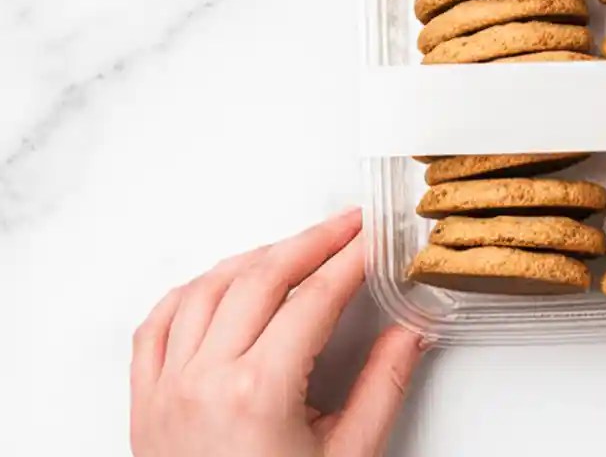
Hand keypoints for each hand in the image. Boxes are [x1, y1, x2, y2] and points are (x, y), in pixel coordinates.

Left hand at [130, 208, 429, 455]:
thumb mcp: (349, 456)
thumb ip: (383, 386)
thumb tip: (409, 331)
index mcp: (257, 393)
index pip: (313, 298)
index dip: (351, 260)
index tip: (375, 239)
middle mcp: (203, 381)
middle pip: (260, 278)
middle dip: (310, 240)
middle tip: (347, 224)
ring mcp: (166, 389)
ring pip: (206, 289)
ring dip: (254, 257)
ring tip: (294, 246)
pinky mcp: (144, 402)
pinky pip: (157, 323)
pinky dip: (191, 291)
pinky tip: (219, 282)